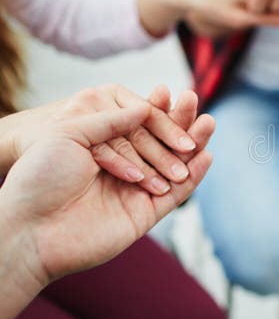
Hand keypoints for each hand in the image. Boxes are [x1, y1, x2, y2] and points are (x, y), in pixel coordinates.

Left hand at [0, 84, 199, 195]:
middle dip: (179, 120)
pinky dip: (194, 175)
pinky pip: (177, 193)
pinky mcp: (145, 214)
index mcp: (101, 148)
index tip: (167, 90)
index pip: (136, 124)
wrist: (31, 227)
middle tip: (193, 98)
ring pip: (174, 164)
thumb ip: (109, 121)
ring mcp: (135, 191)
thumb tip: (143, 107)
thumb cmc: (40, 179)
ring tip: (208, 122)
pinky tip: (206, 155)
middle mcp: (121, 168)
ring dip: (194, 143)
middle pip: (161, 141)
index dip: (154, 108)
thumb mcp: (69, 134)